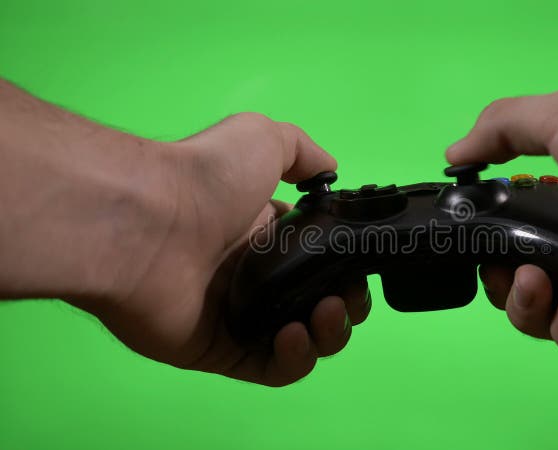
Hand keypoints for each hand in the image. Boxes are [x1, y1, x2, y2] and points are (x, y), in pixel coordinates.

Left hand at [77, 113, 370, 385]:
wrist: (146, 221)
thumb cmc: (206, 177)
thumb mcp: (262, 137)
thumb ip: (303, 152)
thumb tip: (330, 171)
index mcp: (266, 233)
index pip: (320, 259)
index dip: (347, 265)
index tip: (360, 264)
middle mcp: (255, 276)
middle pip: (319, 303)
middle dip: (347, 304)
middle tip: (345, 294)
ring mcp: (239, 317)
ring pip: (303, 341)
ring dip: (329, 333)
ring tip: (326, 312)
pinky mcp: (221, 351)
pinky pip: (271, 369)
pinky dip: (295, 360)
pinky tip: (296, 335)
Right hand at [446, 87, 557, 362]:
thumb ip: (503, 127)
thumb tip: (454, 154)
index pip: (524, 236)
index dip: (495, 245)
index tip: (478, 243)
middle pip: (530, 284)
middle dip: (505, 284)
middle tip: (507, 270)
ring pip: (553, 320)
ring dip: (529, 307)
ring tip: (535, 283)